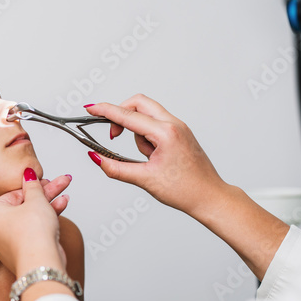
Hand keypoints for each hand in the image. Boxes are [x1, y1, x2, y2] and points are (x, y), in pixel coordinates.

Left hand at [0, 171, 70, 276]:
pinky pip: (33, 232)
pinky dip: (45, 221)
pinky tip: (60, 208)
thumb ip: (33, 185)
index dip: (33, 186)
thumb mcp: (35, 200)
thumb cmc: (32, 235)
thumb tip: (28, 174)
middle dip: (45, 194)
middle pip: (24, 205)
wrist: (41, 263)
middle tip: (60, 183)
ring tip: (64, 194)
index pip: (14, 194)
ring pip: (31, 218)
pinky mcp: (21, 252)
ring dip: (49, 206)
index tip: (45, 180)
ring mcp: (8, 243)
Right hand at [88, 94, 230, 222]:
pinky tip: (153, 157)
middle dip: (121, 115)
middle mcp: (174, 124)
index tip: (90, 108)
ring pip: (147, 115)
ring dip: (137, 132)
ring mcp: (179, 127)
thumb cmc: (185, 190)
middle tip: (113, 136)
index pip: (128, 116)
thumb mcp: (145, 180)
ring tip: (146, 159)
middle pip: (138, 104)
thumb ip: (116, 168)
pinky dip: (147, 136)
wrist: (209, 197)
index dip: (105, 111)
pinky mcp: (180, 133)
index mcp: (166, 133)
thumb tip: (97, 158)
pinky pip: (156, 125)